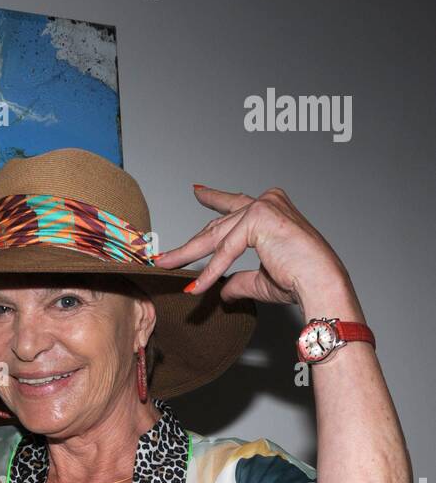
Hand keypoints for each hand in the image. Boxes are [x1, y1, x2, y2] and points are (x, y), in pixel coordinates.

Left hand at [153, 184, 353, 309]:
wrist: (319, 282)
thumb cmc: (300, 279)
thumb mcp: (261, 280)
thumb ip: (240, 280)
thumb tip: (224, 290)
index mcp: (270, 210)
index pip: (234, 205)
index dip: (213, 199)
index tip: (197, 191)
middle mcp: (267, 202)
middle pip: (218, 224)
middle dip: (189, 243)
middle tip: (163, 254)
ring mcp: (262, 206)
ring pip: (216, 236)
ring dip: (188, 255)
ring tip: (166, 265)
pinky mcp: (258, 218)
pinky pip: (226, 249)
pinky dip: (210, 270)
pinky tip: (196, 285)